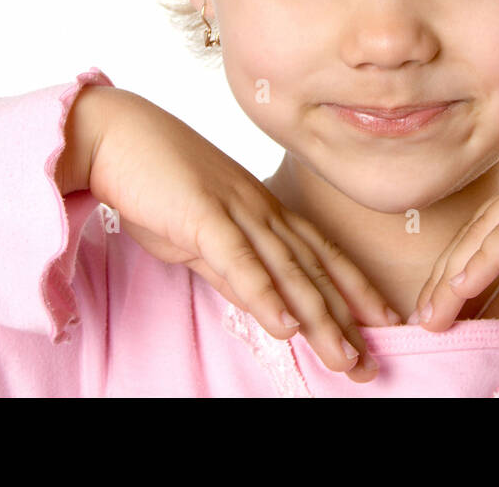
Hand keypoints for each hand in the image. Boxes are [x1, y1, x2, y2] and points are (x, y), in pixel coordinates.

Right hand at [63, 86, 400, 381]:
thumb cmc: (154, 182)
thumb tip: (263, 306)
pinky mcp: (202, 215)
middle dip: (346, 319)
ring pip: (288, 270)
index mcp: (263, 209)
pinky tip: (284, 326)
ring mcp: (236, 210)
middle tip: (370, 365)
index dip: (354, 287)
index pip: (320, 253)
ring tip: (343, 357)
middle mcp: (260, 209)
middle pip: (314, 269)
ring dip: (318, 318)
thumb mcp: (200, 237)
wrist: (114, 134)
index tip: (384, 319)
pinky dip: (265, 293)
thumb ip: (232, 271)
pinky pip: (239, 260)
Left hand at [412, 96, 498, 331]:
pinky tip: (461, 284)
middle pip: (477, 233)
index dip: (465, 267)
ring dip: (453, 275)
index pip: (492, 232)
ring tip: (431, 313)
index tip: (445, 304)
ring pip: (486, 233)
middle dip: (446, 278)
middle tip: (424, 317)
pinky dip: (484, 257)